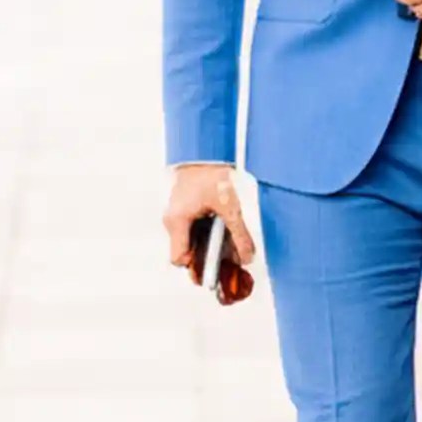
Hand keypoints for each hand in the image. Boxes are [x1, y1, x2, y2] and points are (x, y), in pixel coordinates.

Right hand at [163, 164, 254, 279]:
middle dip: (207, 262)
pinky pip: (195, 232)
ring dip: (210, 249)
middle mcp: (174, 222)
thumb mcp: (230, 206)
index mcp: (177, 221)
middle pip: (187, 254)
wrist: (204, 151)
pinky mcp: (187, 212)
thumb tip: (247, 258)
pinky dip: (209, 237)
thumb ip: (239, 233)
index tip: (217, 270)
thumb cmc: (211, 175)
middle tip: (229, 266)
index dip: (197, 267)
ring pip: (192, 244)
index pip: (179, 258)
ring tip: (232, 252)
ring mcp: (179, 217)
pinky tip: (227, 236)